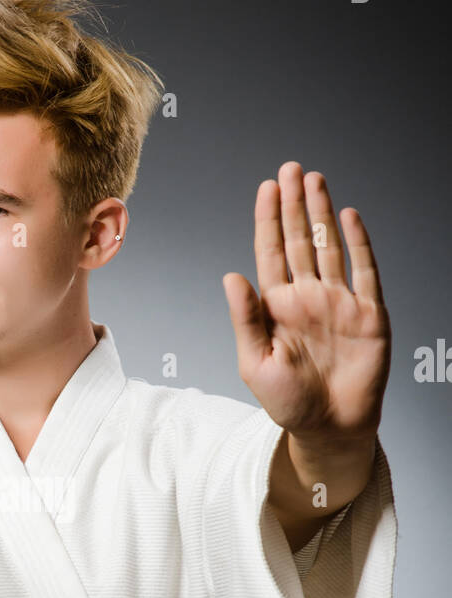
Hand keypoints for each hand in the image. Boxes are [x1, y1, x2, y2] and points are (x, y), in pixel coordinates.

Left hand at [222, 162, 390, 444]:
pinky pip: (364, 270)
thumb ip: (245, 318)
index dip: (268, 219)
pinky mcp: (368, 313)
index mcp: (277, 306)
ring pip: (329, 246)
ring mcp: (338, 302)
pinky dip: (358, 242)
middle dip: (294, 203)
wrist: (329, 429)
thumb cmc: (288, 403)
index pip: (270, 252)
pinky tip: (348, 216)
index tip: (267, 187)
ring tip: (315, 179)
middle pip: (298, 239)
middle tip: (291, 168)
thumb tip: (230, 275)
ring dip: (321, 213)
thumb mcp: (255, 362)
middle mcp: (307, 297)